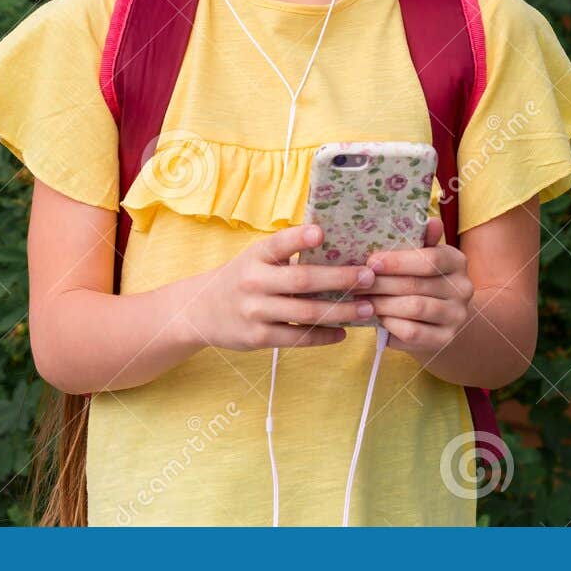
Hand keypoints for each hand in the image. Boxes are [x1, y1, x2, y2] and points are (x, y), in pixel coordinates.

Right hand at [179, 223, 376, 351]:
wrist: (201, 311)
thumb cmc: (241, 278)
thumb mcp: (255, 258)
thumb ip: (286, 253)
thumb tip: (336, 243)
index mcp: (256, 255)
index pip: (279, 243)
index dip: (299, 238)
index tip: (321, 232)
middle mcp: (254, 281)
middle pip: (303, 280)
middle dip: (340, 279)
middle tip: (369, 276)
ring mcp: (255, 311)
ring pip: (306, 312)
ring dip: (341, 310)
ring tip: (367, 307)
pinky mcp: (258, 337)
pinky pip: (298, 337)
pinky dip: (324, 335)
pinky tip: (344, 332)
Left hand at [362, 216, 473, 355]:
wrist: (441, 319)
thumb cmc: (423, 280)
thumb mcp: (422, 257)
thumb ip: (422, 240)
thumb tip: (430, 220)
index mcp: (457, 261)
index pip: (430, 259)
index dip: (398, 261)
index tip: (371, 262)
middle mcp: (463, 289)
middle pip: (416, 284)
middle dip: (381, 284)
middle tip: (356, 283)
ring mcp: (456, 316)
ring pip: (413, 308)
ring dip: (383, 304)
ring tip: (364, 300)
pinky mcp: (445, 340)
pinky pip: (412, 332)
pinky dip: (391, 324)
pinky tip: (378, 318)